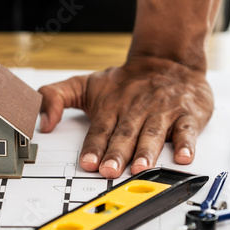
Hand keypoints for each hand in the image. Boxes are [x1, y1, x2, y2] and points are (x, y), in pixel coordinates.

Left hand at [37, 56, 213, 178]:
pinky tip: (183, 157)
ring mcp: (162, 113)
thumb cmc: (125, 81)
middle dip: (117, 153)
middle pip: (124, 134)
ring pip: (153, 133)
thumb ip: (55, 97)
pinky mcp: (187, 114)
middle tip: (109, 170)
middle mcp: (135, 111)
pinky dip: (186, 143)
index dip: (94, 146)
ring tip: (140, 168)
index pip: (100, 129)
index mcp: (111, 107)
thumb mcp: (85, 84)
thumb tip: (42, 121)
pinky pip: (187, 129)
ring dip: (147, 152)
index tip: (88, 162)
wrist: (168, 59)